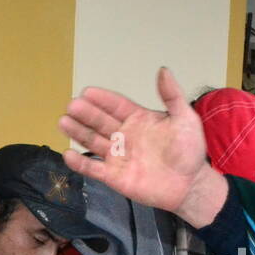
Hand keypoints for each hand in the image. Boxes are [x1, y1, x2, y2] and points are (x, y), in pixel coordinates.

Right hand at [58, 67, 228, 227]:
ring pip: (93, 142)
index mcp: (138, 119)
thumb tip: (163, 70)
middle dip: (86, 114)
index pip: (116, 106)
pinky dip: (80, 164)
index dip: (103, 99)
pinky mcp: (115, 177)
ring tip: (63, 122)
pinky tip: (67, 154)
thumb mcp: (185, 119)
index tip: (87, 91)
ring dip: (78, 132)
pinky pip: (94, 169)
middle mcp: (124, 135)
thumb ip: (172, 96)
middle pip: (100, 122)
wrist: (191, 184)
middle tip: (72, 105)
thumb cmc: (189, 151)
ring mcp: (118, 156)